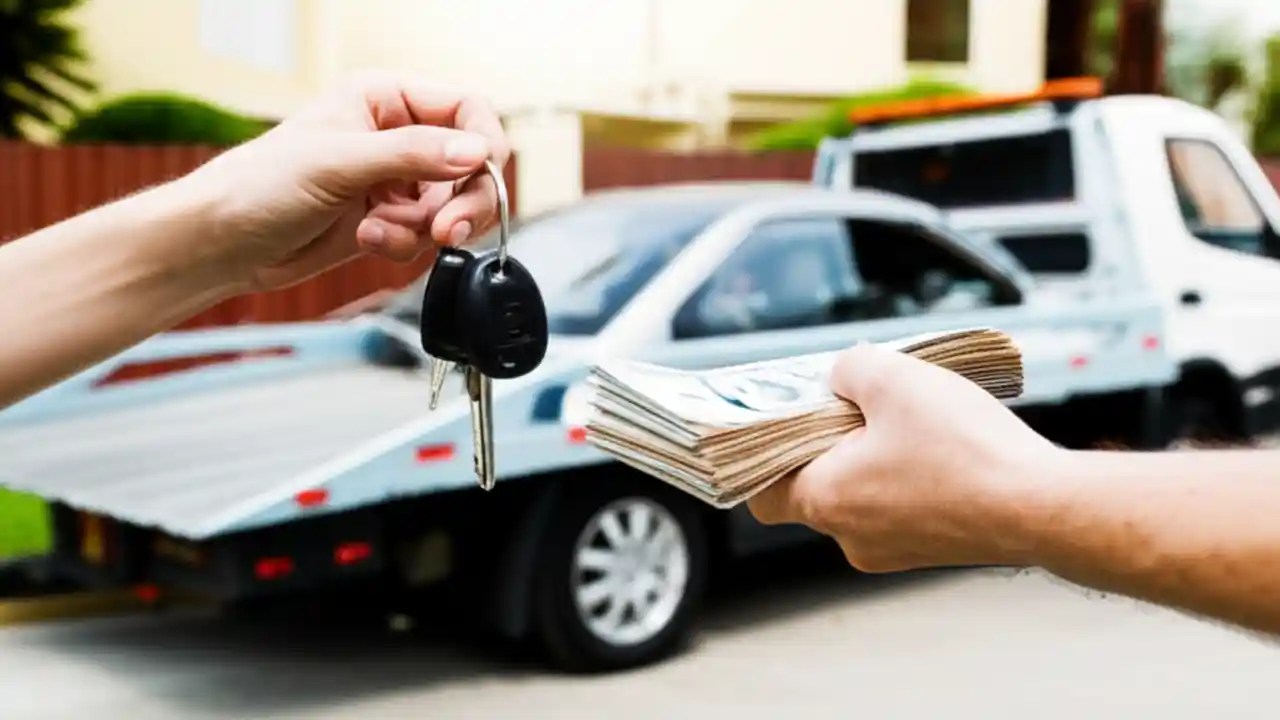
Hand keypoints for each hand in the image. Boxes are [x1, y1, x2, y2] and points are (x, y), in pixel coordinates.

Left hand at [185, 73, 509, 292]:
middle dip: (464, 202)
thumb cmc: (258, 185)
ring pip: (454, 207)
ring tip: (380, 232)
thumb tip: (477, 152)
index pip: (467, 110)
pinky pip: (428, 236)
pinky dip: (406, 245)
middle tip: (445, 229)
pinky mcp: (390, 220)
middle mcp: (398, 136)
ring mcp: (396, 181)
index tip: (478, 176)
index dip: (484, 144)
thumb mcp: (340, 162)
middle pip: (473, 166)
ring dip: (425, 230)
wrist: (224, 243)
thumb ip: (413, 154)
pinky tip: (369, 240)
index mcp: (386, 99)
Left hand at [747, 342, 1059, 571]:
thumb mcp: (895, 378)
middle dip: (826, 440)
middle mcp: (851, 535)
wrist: (1044, 505)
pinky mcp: (930, 547)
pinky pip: (899, 504)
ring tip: (905, 416)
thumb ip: (849, 368)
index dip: (765, 449)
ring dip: (871, 454)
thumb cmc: (966, 450)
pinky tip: (937, 443)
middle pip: (812, 484)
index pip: (761, 488)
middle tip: (852, 402)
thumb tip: (841, 377)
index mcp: (826, 501)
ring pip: (859, 493)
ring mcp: (892, 549)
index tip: (781, 416)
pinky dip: (905, 474)